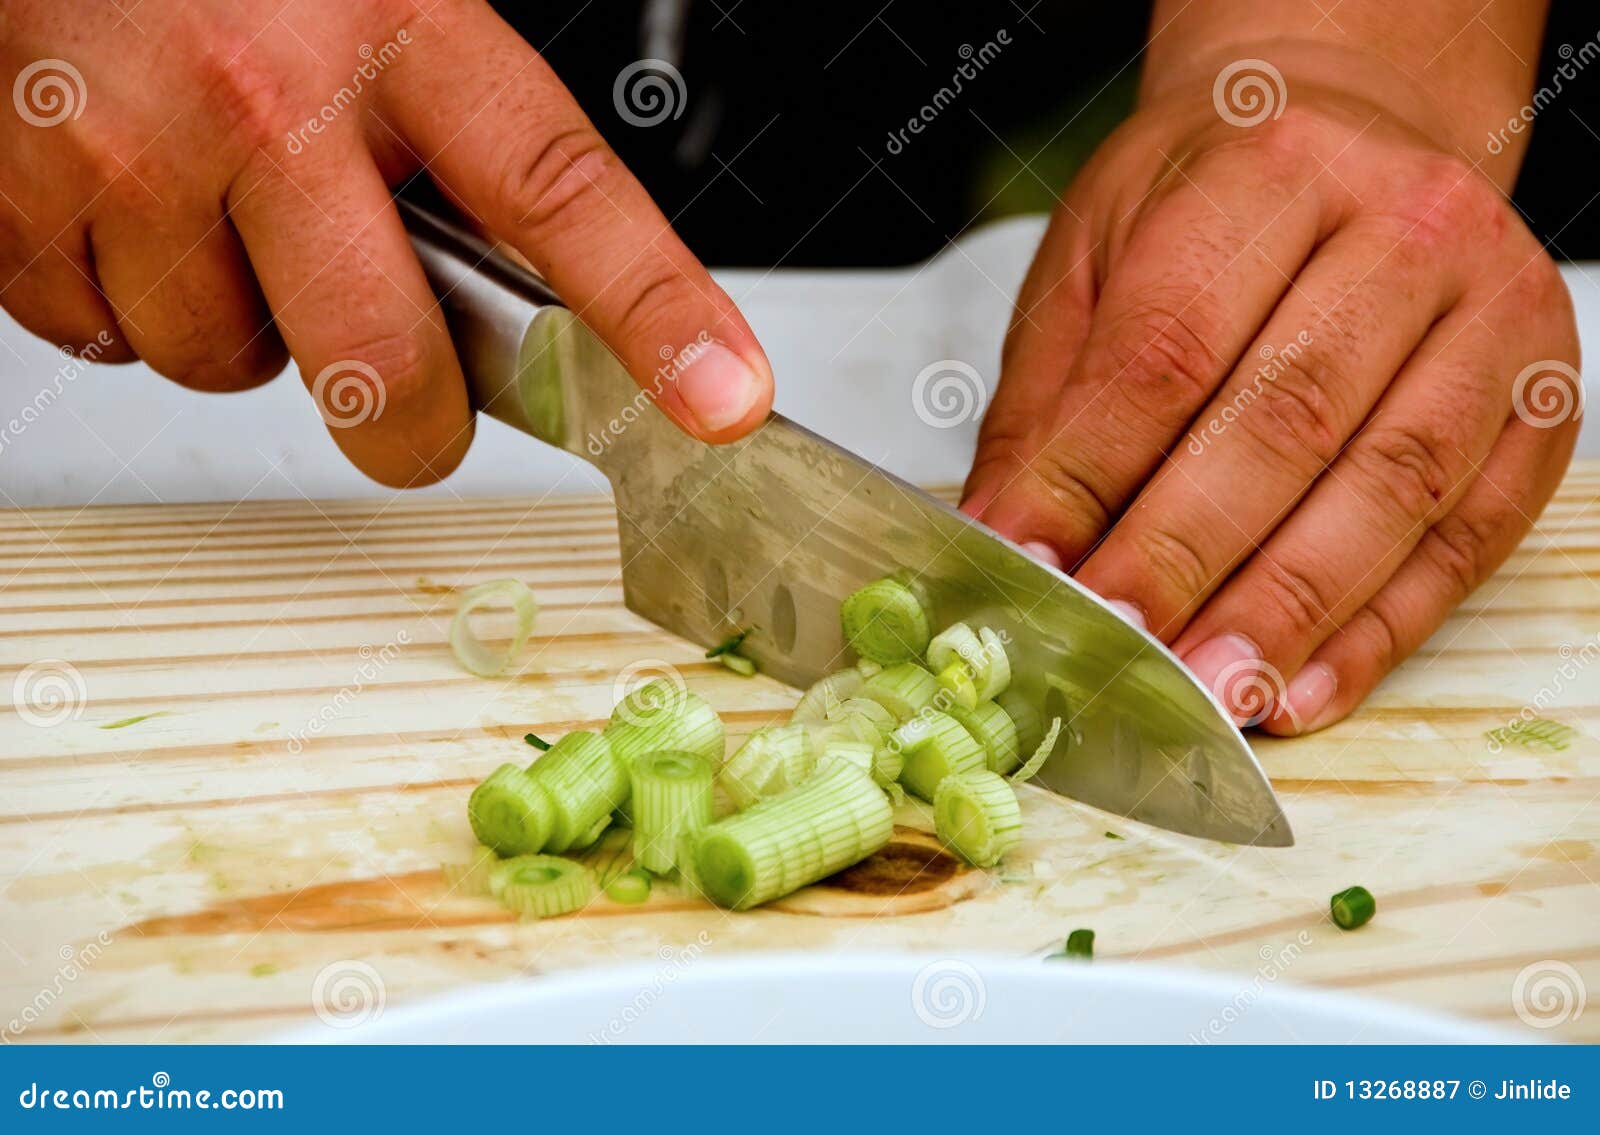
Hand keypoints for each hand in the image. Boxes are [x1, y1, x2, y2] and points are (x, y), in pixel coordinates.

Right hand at [0, 0, 772, 485]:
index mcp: (402, 29)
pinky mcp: (22, 205)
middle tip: (404, 397)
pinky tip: (136, 209)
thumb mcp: (390, 8)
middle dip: (408, 426)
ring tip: (221, 212)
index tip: (724, 400)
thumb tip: (551, 307)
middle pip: (384, 370)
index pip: (562, 193)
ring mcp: (135, 156)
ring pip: (229, 366)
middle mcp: (267, 96)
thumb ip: (467, 147)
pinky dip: (130, 303)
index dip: (657, 312)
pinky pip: (106, 341)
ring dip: (245, 328)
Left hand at [963, 54, 1580, 733]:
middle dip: (1188, 556)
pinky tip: (1300, 692)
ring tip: (1206, 694)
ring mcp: (1495, 313)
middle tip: (1114, 648)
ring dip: (1288, 613)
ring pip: (1391, 486)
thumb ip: (1050, 403)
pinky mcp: (1542, 402)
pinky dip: (1378, 633)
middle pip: (1288, 420)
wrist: (1360, 136)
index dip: (1094, 474)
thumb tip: (1003, 542)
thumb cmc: (1210, 205)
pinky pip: (1465, 539)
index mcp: (1270, 174)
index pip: (1168, 346)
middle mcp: (1405, 227)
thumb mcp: (1094, 262)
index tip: (1033, 571)